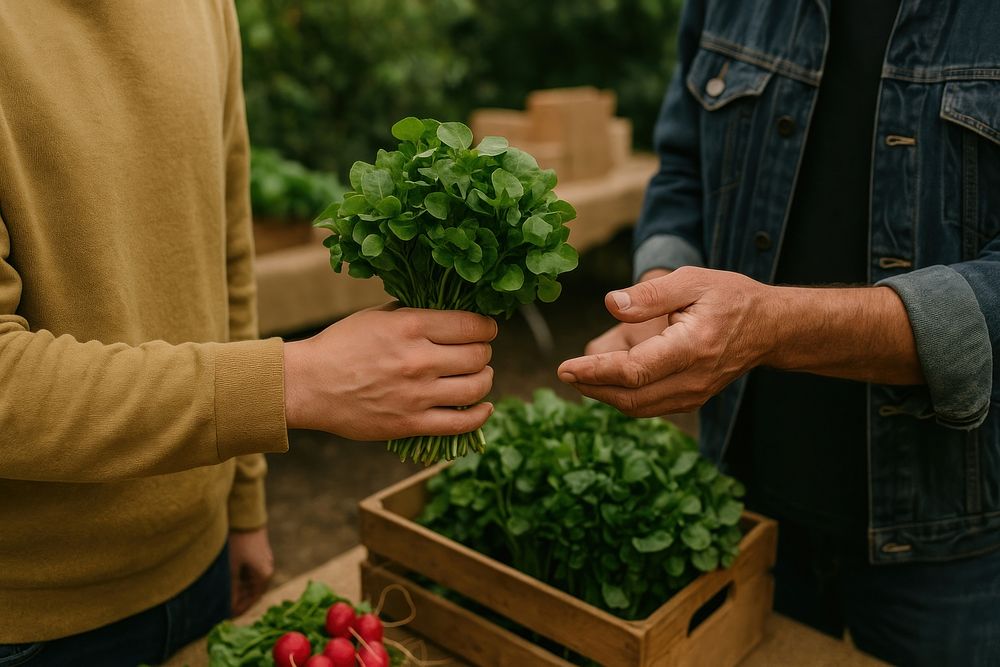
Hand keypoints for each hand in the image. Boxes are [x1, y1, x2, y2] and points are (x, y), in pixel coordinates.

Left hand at [228, 527, 274, 616]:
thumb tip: (228, 609)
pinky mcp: (258, 554)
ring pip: (250, 583)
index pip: (251, 600)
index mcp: (264, 576)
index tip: (225, 616)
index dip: (238, 609)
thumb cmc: (238, 544)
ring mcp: (264, 562)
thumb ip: (230, 590)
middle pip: (251, 592)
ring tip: (222, 594)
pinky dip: (239, 580)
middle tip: (221, 607)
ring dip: (238, 590)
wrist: (245, 517)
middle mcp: (267, 570)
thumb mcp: (231, 569)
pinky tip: (227, 580)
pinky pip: (249, 573)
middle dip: (237, 600)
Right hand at [282, 303, 496, 438]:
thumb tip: (447, 312)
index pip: (471, 325)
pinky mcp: (411, 424)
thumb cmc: (341, 346)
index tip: (486, 329)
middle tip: (477, 352)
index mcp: (410, 326)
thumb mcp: (376, 316)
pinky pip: (462, 422)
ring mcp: (417, 395)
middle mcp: (418, 360)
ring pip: (477, 387)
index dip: (486, 327)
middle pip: (479, 356)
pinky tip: (484, 406)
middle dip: (484, 351)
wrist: (308, 385)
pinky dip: (481, 415)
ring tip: (479, 376)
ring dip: (485, 379)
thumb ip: (413, 313)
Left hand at [558, 266, 769, 416]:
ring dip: (604, 396)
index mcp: (693, 346)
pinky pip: (650, 406)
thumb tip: (611, 304)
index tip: (566, 367)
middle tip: (564, 372)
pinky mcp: (693, 399)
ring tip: (579, 377)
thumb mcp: (692, 280)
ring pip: (639, 408)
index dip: (596, 371)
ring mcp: (695, 394)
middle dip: (593, 387)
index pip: (635, 370)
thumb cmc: (730, 298)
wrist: (770, 327)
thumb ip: (651, 293)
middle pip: (632, 396)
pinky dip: (623, 398)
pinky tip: (605, 383)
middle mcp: (694, 378)